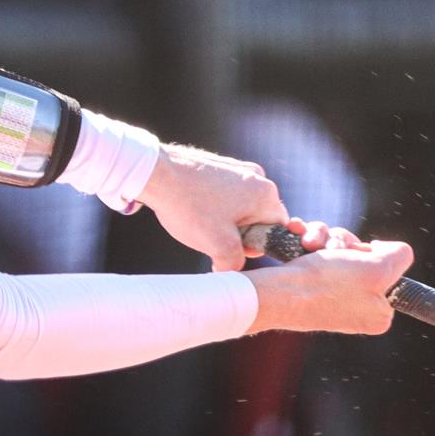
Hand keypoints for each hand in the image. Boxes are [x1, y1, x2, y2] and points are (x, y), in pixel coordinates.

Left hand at [135, 141, 288, 271]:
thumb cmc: (189, 206)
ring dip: (225, 222)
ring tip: (200, 222)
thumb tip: (233, 269)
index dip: (257, 246)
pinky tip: (194, 210)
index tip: (234, 248)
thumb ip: (235, 264)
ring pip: (241, 208)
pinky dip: (214, 208)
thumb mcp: (217, 246)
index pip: (279, 230)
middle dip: (240, 234)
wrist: (155, 174)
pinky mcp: (220, 166)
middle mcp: (258, 176)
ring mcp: (238, 168)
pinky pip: (227, 195)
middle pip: (260, 219)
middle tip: (214, 237)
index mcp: (266, 194)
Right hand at [247, 237, 413, 335]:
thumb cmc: (328, 284)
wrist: (279, 292)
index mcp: (379, 314)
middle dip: (343, 243)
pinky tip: (298, 234)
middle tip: (331, 249)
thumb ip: (400, 255)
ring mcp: (332, 297)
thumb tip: (389, 250)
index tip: (356, 259)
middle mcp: (357, 308)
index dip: (371, 256)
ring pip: (338, 249)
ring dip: (323, 238)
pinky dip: (308, 239)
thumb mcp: (379, 268)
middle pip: (361, 255)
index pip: (389, 268)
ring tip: (309, 243)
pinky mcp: (309, 285)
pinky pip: (316, 253)